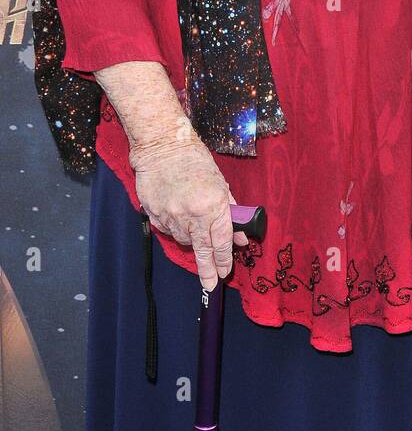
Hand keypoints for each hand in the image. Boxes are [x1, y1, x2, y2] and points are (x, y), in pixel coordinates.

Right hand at [130, 125, 246, 290]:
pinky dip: (174, 227)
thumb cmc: (195, 160)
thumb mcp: (221, 183)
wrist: (162, 146)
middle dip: (207, 269)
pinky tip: (177, 214)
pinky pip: (167, 230)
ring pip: (183, 240)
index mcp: (213, 206)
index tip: (225, 272)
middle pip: (202, 250)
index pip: (221, 241)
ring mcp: (170, 216)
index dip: (224, 259)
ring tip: (193, 223)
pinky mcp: (153, 214)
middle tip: (210, 284)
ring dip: (191, 239)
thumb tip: (240, 236)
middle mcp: (192, 215)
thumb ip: (231, 212)